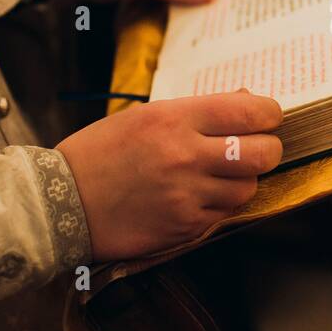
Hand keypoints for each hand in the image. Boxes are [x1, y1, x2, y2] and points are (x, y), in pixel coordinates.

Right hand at [57, 91, 283, 260]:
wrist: (60, 204)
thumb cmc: (101, 153)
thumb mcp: (145, 116)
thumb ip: (199, 111)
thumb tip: (248, 102)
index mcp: (176, 119)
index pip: (252, 112)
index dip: (271, 114)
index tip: (267, 118)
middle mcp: (186, 156)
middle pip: (264, 153)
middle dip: (268, 148)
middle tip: (257, 148)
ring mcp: (187, 196)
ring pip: (248, 187)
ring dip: (242, 180)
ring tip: (217, 174)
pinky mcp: (185, 228)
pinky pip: (223, 214)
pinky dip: (218, 205)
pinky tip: (195, 196)